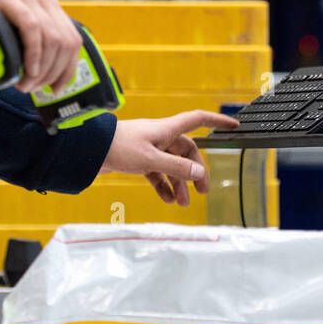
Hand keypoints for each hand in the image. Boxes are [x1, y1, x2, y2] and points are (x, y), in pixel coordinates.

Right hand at [0, 0, 80, 94]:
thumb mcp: (9, 16)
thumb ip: (19, 36)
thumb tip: (22, 69)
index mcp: (46, 3)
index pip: (72, 39)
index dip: (68, 68)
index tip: (57, 87)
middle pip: (65, 42)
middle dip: (55, 73)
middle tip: (35, 88)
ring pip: (52, 39)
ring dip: (42, 69)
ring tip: (26, 84)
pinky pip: (32, 30)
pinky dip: (34, 54)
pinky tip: (28, 70)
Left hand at [99, 110, 239, 205]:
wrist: (89, 149)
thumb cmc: (118, 146)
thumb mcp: (151, 159)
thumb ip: (176, 167)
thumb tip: (199, 172)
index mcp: (167, 129)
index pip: (198, 120)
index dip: (217, 122)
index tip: (233, 126)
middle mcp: (160, 136)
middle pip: (186, 151)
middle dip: (195, 171)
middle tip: (201, 191)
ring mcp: (149, 147)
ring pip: (171, 165)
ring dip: (178, 183)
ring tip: (181, 203)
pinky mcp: (138, 159)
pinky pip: (157, 172)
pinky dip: (163, 185)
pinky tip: (166, 199)